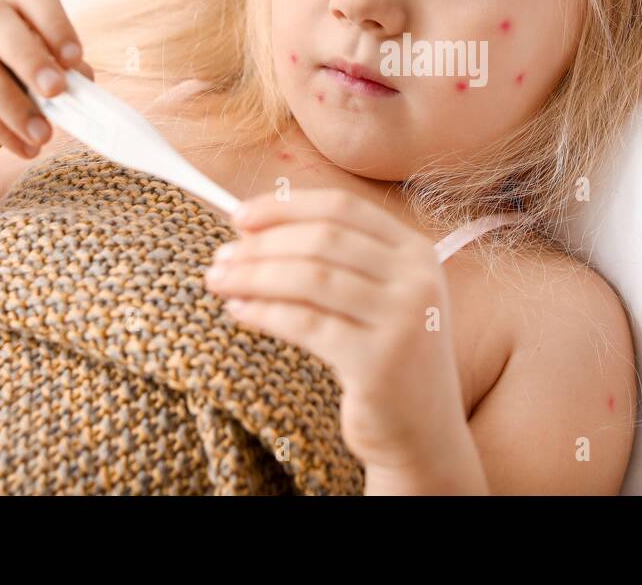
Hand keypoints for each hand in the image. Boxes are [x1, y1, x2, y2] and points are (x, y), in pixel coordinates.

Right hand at [0, 0, 94, 171]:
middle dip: (30, 58)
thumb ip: (60, 71)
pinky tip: (22, 146)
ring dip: (14, 103)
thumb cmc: (9, 87)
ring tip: (42, 134)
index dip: (55, 22)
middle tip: (56, 91)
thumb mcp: (39, 75)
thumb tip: (80, 80)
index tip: (74, 58)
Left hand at [203, 188, 466, 470]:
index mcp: (416, 252)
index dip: (286, 207)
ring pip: (310, 278)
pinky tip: (239, 311)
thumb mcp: (375, 299)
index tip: (240, 216)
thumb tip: (250, 226)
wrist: (423, 433)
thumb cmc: (385, 358)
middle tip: (222, 256)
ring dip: (254, 275)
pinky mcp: (379, 361)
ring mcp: (402, 319)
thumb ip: (332, 260)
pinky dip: (264, 312)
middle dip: (262, 244)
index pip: (343, 208)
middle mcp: (417, 279)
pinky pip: (306, 324)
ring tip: (218, 280)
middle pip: (323, 239)